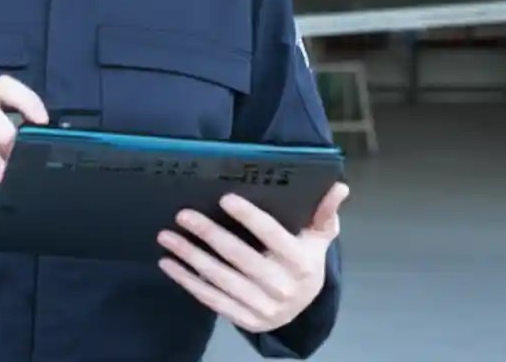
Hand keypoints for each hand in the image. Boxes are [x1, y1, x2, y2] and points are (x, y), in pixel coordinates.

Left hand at [157, 182, 349, 332]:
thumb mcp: (318, 238)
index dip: (250, 217)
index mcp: (302, 263)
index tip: (225, 198)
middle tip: (183, 214)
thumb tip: (338, 187)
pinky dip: (186, 280)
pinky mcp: (244, 319)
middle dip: (209, 234)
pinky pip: (210, 299)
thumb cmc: (303, 262)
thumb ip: (324, 212)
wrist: (300, 309)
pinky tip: (168, 263)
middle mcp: (283, 287)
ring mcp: (262, 307)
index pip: (273, 235)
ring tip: (167, 236)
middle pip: (240, 257)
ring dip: (189, 256)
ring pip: (219, 278)